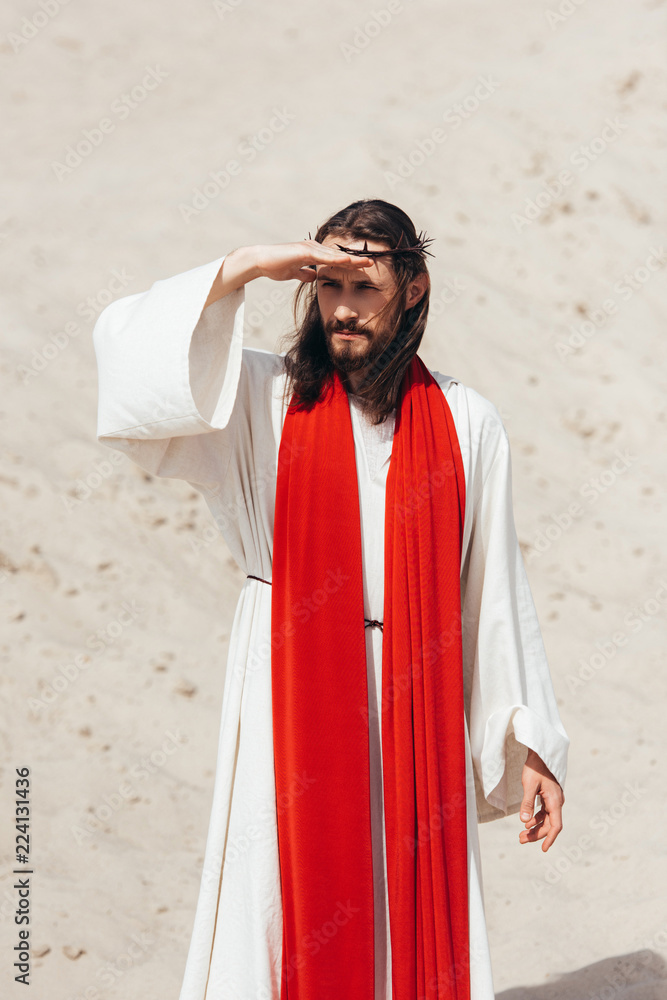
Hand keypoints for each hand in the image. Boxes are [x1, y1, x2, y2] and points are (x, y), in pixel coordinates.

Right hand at [253, 240, 372, 282]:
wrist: (260, 261)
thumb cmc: (275, 266)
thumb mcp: (294, 273)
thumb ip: (305, 274)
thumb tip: (314, 277)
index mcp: (314, 254)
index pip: (336, 260)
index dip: (350, 264)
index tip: (364, 268)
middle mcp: (314, 249)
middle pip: (339, 255)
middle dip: (356, 259)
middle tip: (373, 262)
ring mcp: (309, 248)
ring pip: (334, 254)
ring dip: (350, 258)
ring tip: (365, 262)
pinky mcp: (303, 251)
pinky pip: (322, 256)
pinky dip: (335, 258)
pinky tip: (347, 260)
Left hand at [518, 748, 563, 851]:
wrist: (540, 753)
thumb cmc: (535, 767)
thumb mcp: (529, 785)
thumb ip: (527, 803)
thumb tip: (524, 821)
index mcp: (555, 801)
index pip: (555, 825)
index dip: (550, 838)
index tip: (543, 849)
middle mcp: (556, 802)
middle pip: (549, 824)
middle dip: (536, 834)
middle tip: (521, 840)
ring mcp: (553, 799)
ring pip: (546, 819)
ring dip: (535, 827)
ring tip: (521, 835)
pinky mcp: (548, 796)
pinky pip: (543, 812)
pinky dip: (535, 818)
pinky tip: (526, 822)